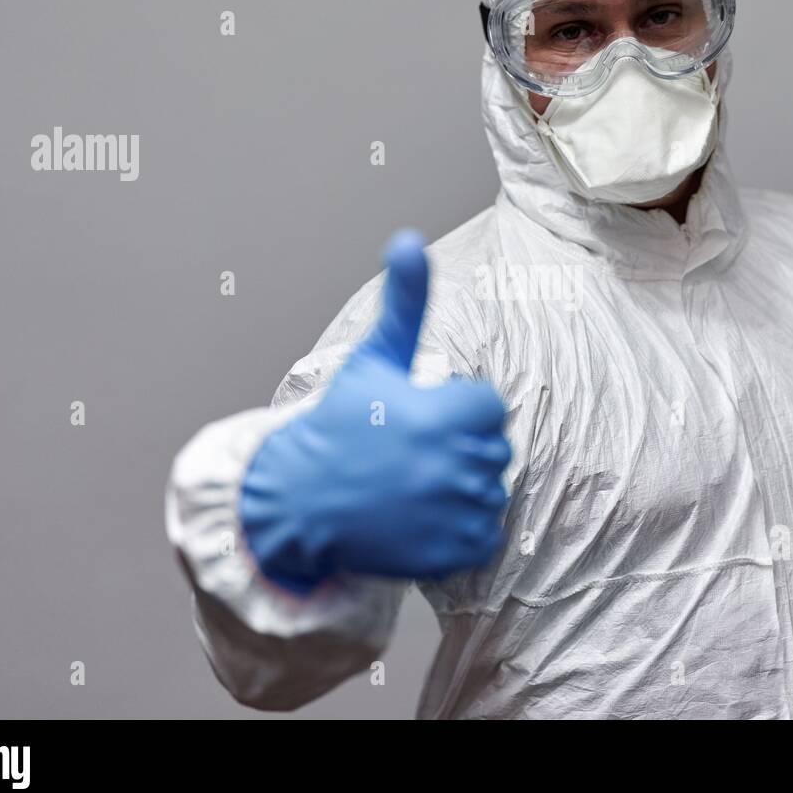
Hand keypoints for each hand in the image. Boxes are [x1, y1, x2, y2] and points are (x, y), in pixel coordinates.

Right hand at [240, 231, 510, 593]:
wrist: (299, 500)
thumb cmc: (339, 425)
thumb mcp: (374, 360)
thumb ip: (405, 302)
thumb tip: (408, 238)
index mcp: (446, 414)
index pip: (490, 408)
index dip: (455, 410)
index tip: (417, 419)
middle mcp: (456, 464)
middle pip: (492, 450)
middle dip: (459, 449)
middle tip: (408, 456)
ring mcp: (454, 512)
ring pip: (489, 491)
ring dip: (460, 490)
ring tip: (410, 486)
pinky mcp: (451, 553)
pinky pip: (483, 535)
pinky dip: (459, 531)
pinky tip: (419, 519)